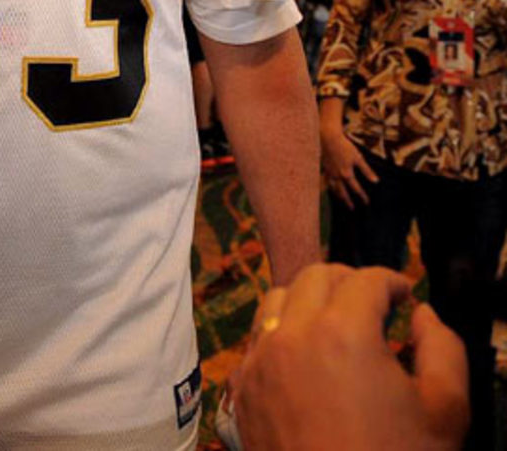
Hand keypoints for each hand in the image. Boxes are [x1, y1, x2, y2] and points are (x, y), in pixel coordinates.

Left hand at [234, 264, 468, 450]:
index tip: (406, 296)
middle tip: (374, 305)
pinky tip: (304, 358)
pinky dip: (281, 334)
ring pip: (278, 300)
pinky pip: (257, 339)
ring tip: (336, 325)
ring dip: (309, 300)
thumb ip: (442, 347)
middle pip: (315, 277)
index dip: (392, 281)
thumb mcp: (445, 409)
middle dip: (349, 282)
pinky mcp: (240, 387)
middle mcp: (292, 334)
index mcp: (343, 332)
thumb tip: (421, 313)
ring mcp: (259, 359)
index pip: (366, 280)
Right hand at [320, 125, 377, 208]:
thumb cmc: (345, 147)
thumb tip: (376, 181)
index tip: (366, 202)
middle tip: (352, 208)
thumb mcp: (358, 158)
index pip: (356, 188)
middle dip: (348, 200)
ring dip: (337, 195)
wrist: (328, 139)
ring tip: (341, 200)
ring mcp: (329, 173)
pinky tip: (328, 188)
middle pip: (343, 192)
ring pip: (333, 188)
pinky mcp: (324, 168)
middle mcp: (337, 176)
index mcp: (347, 174)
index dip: (362, 196)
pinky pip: (325, 181)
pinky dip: (327, 187)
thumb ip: (366, 171)